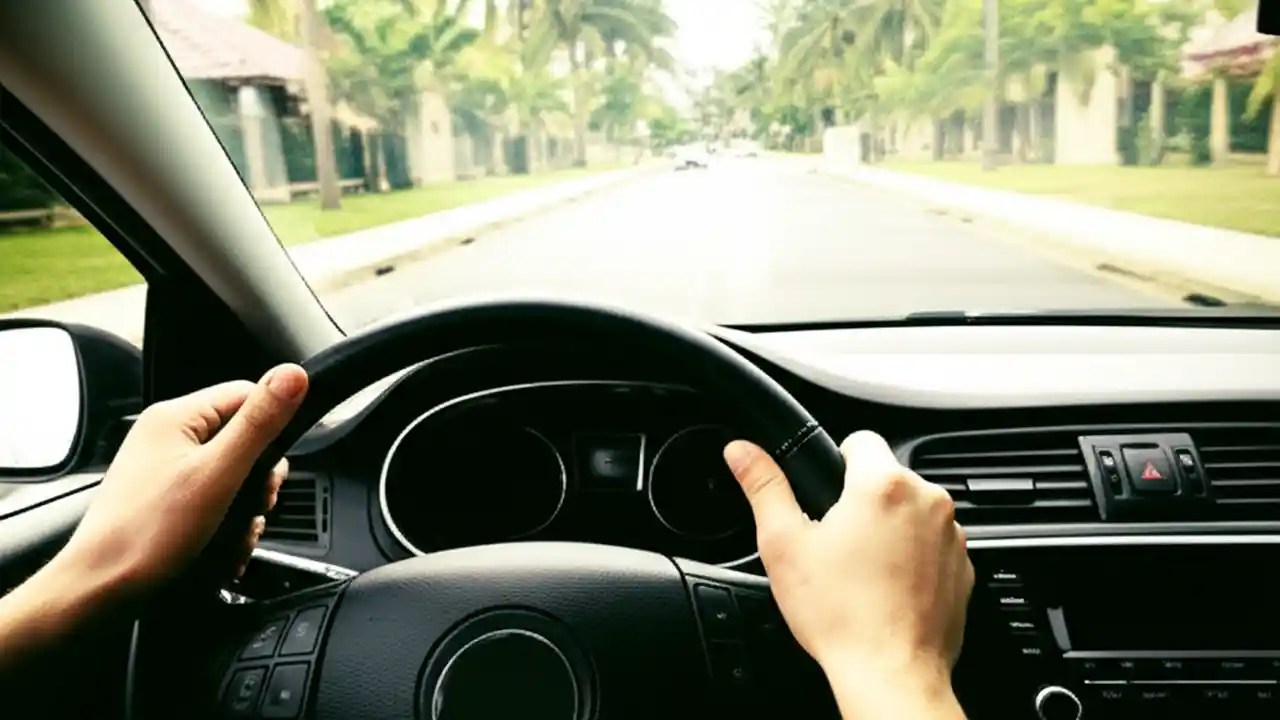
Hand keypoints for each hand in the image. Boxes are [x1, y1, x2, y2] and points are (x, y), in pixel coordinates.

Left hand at [55, 364, 308, 599]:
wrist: (101, 589)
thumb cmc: (148, 533)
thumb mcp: (218, 473)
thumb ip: (259, 424)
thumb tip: (292, 375)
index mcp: (176, 417)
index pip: (247, 397)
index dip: (271, 431)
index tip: (272, 469)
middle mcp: (168, 438)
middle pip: (244, 440)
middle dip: (258, 481)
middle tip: (254, 505)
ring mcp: (165, 469)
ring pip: (233, 475)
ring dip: (245, 509)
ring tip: (234, 535)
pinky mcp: (166, 499)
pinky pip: (214, 499)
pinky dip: (226, 524)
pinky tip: (223, 546)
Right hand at [723, 431, 971, 711]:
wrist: (890, 673)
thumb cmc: (840, 615)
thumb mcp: (783, 544)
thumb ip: (763, 486)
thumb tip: (742, 451)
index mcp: (882, 484)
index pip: (860, 440)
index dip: (836, 464)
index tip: (825, 497)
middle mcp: (927, 501)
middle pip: (887, 478)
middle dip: (862, 501)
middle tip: (836, 543)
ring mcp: (952, 535)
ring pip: (912, 511)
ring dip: (890, 528)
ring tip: (861, 571)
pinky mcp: (964, 567)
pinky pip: (933, 545)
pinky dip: (913, 558)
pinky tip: (887, 587)